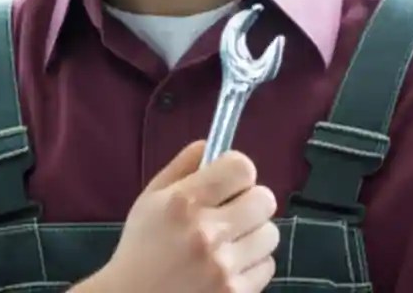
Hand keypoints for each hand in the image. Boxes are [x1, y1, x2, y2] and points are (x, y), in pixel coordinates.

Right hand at [79, 140, 279, 292]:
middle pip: (265, 199)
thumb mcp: (149, 199)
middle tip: (233, 212)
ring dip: (253, 234)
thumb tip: (211, 145)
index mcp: (183, 203)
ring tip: (231, 242)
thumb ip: (181, 167)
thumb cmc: (141, 247)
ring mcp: (224, 267)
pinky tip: (229, 266)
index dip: (238, 171)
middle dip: (251, 202)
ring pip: (270, 234)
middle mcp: (206, 233)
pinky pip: (267, 266)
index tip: (229, 182)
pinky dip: (252, 264)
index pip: (241, 168)